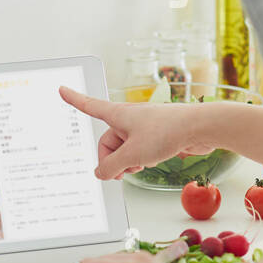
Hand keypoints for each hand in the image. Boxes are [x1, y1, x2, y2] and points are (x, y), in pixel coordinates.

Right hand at [59, 86, 217, 180]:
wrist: (200, 128)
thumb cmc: (168, 132)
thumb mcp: (132, 155)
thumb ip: (111, 166)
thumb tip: (101, 173)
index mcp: (118, 114)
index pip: (90, 105)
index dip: (74, 99)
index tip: (62, 89)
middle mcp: (129, 118)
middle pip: (108, 142)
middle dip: (112, 160)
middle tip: (120, 173)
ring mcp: (143, 127)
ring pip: (124, 149)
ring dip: (128, 162)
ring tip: (140, 165)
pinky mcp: (156, 135)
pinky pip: (138, 151)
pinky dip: (140, 160)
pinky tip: (151, 162)